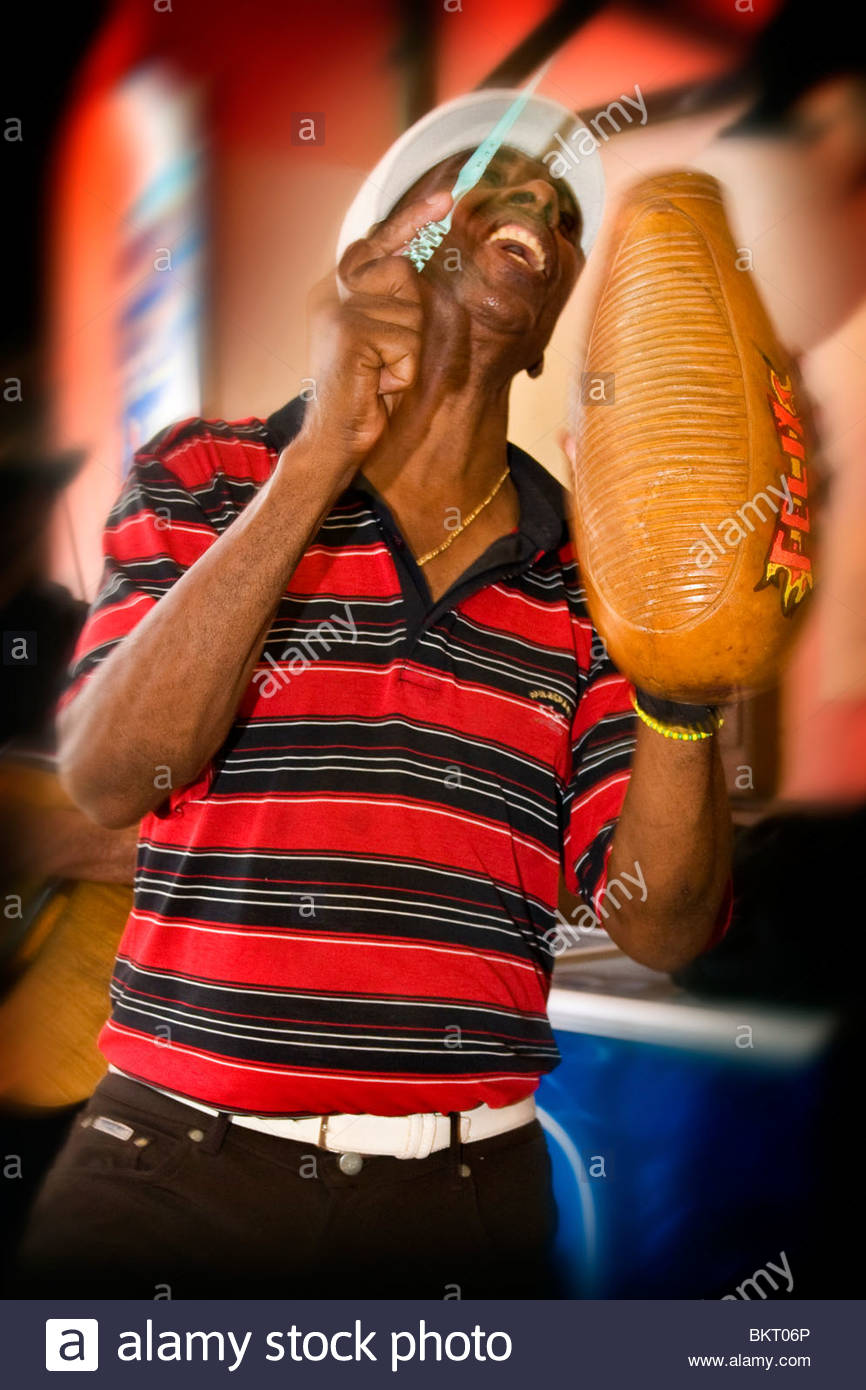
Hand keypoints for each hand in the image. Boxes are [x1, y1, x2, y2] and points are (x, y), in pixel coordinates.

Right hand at [296, 190, 451, 470]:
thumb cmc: (361, 393)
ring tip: (379, 374)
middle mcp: (333, 291)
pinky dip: (402, 370)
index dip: (412, 221)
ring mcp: (339, 310)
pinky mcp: (351, 334)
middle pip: (401, 273)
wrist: (332, 437)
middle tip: (386, 358)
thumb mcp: (377, 339)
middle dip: (408, 320)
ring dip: (407, 353)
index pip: (378, 242)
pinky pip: (407, 343)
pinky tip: (377, 384)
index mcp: (336, 288)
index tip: (445, 201)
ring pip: (411, 314)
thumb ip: (388, 301)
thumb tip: (412, 263)